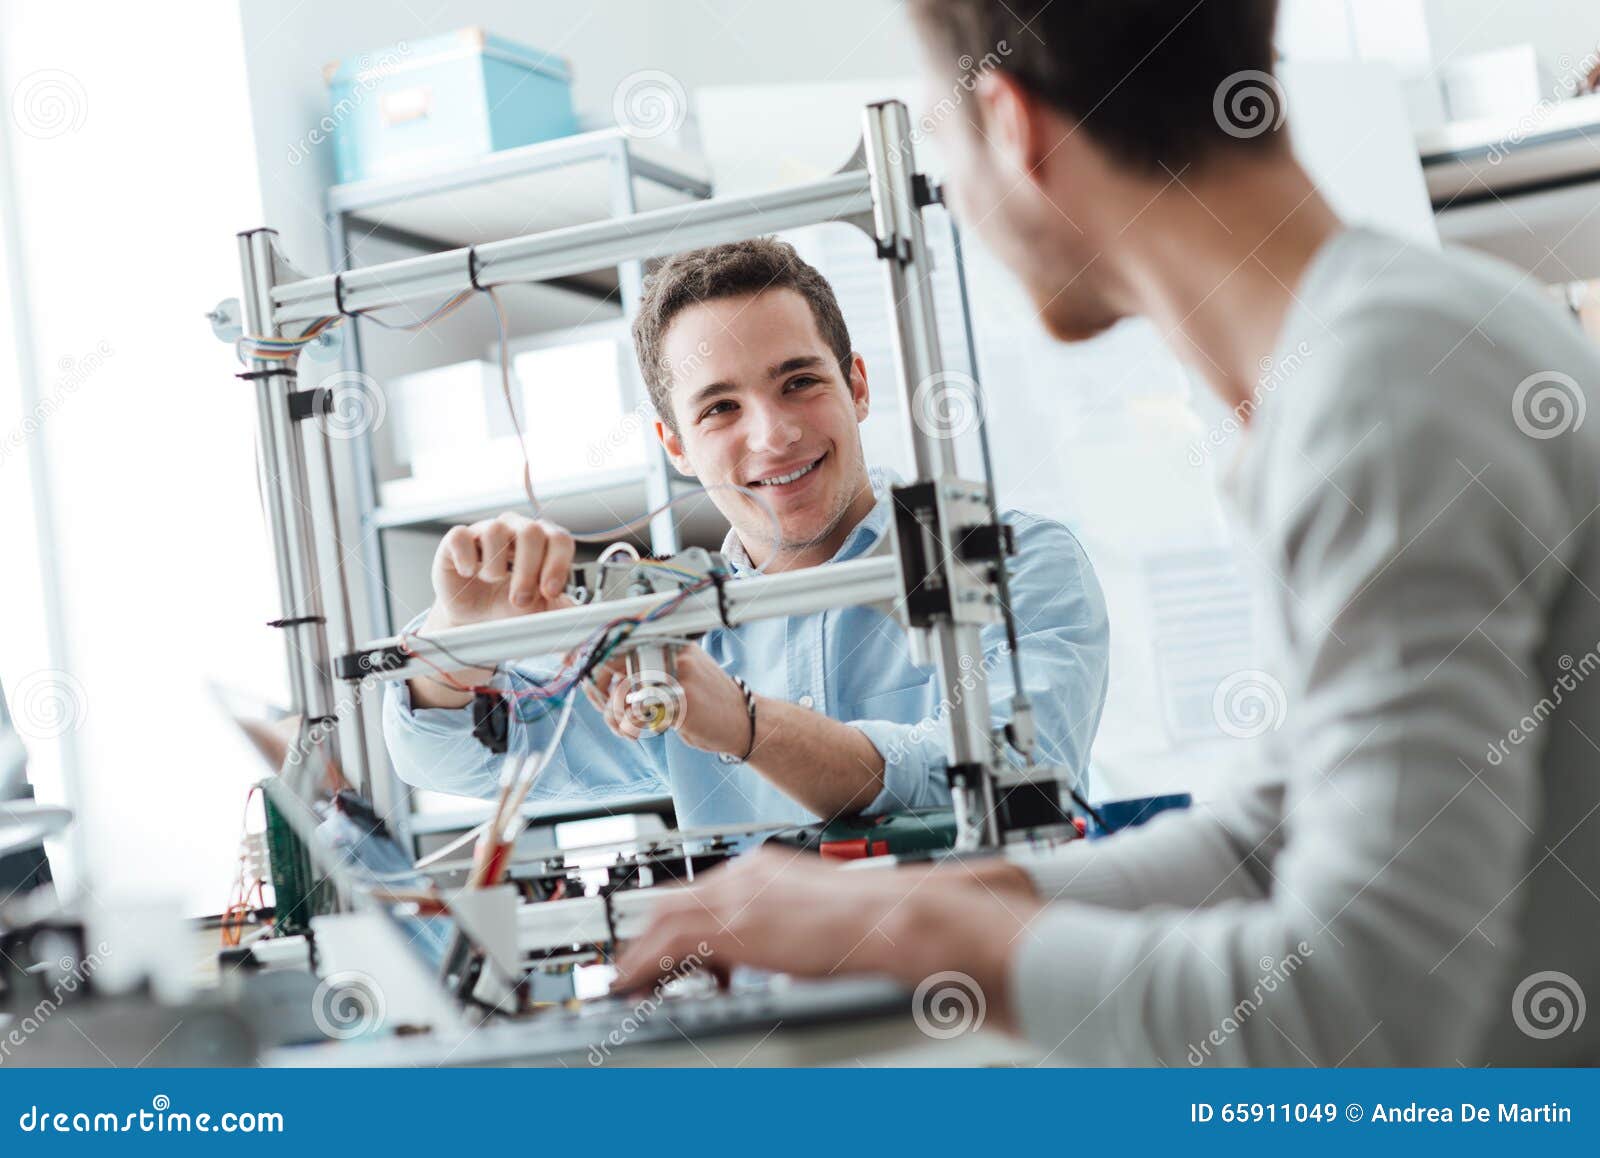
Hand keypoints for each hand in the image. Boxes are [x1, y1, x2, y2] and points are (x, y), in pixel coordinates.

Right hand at [427, 512, 574, 629]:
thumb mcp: (541, 611)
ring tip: (492, 582)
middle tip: (520, 599)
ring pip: (495, 531)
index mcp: (544, 542)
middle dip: (528, 570)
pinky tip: (469, 573)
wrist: (475, 618)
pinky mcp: (457, 540)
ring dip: (495, 567)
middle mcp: (516, 529)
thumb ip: (563, 610)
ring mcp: (486, 531)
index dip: (556, 565)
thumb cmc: (510, 606)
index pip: (559, 539)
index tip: (549, 591)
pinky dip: (466, 558)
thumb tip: (586, 618)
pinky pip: (460, 536)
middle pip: (531, 531)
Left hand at [583, 644, 753, 754]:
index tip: (583, 674)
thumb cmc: (705, 703)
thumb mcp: (676, 673)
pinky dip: (631, 726)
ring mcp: (677, 674)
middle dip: (602, 693)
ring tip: (626, 726)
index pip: (618, 639)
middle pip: (612, 663)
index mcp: (669, 640)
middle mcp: (672, 651)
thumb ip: (643, 668)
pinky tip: (638, 731)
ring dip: (616, 715)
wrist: (743, 721)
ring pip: (622, 692)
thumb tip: (596, 674)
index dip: (593, 657)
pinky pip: (638, 713)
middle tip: (607, 710)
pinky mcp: (680, 700)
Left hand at [611, 847, 1042, 1034]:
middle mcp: (745, 873)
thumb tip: (785, 955)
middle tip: (636, 968)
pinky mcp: (734, 924)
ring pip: (663, 919)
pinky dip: (646, 966)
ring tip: (629, 985)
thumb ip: (789, 930)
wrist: (893, 917)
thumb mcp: (820, 919)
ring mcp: (737, 895)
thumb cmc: (875, 922)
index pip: (704, 892)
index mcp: (765, 869)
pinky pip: (668, 944)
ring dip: (642, 954)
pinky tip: (638, 988)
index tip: (670, 953)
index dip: (679, 925)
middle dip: (649, 935)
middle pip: (673, 898)